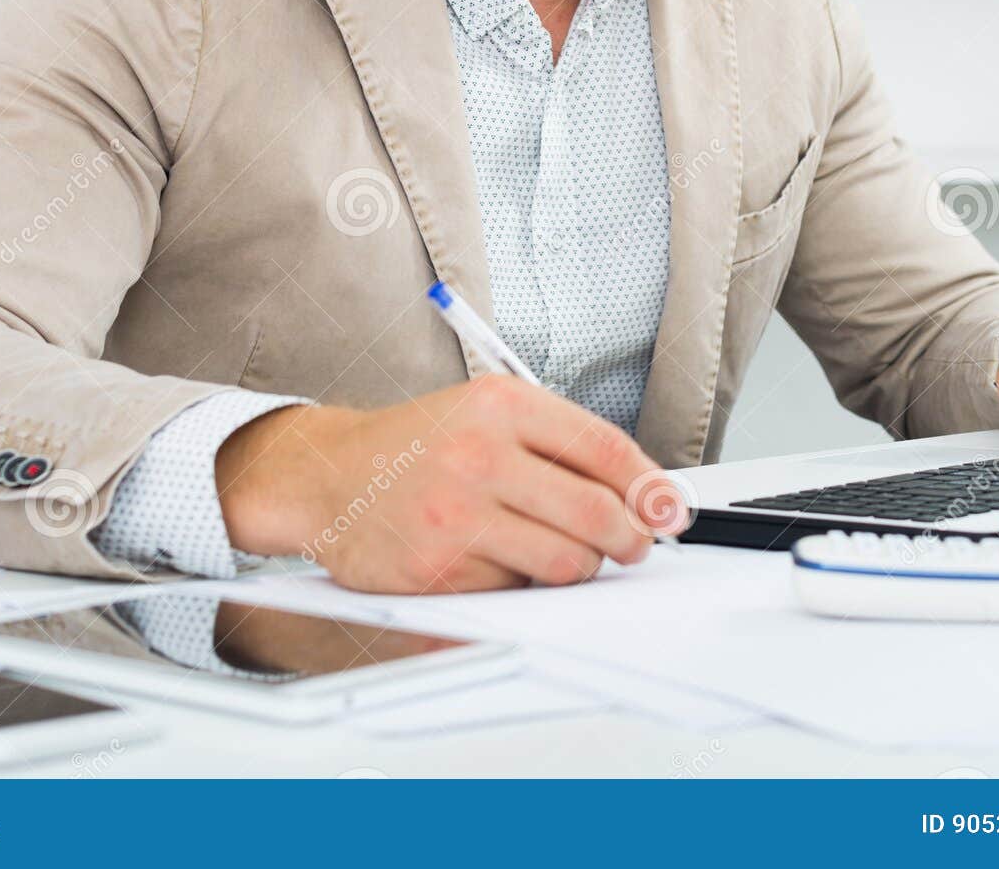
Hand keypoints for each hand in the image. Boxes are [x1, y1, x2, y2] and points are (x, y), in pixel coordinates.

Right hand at [214, 376, 681, 593]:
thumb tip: (644, 493)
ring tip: (554, 551)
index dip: (650, 488)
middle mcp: (479, 454)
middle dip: (629, 539)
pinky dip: (518, 588)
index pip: (605, 449)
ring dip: (576, 569)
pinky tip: (492, 561)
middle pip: (595, 514)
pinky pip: (515, 594)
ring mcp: (457, 515)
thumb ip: (562, 444)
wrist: (329, 476)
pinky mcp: (437, 570)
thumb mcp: (487, 413)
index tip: (669, 509)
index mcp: (501, 405)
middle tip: (630, 545)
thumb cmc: (418, 446)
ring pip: (565, 564)